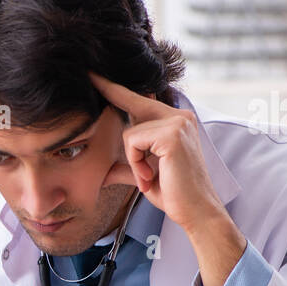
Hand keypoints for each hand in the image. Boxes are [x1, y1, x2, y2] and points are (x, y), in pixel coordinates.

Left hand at [89, 72, 224, 233]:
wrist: (195, 211)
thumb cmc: (174, 194)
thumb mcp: (145, 175)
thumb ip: (128, 165)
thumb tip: (104, 170)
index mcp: (176, 122)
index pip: (142, 100)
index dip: (117, 89)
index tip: (96, 75)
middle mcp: (180, 116)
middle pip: (133, 104)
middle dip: (111, 92)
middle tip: (90, 74)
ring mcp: (177, 123)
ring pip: (131, 133)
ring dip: (133, 160)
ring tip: (148, 177)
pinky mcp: (171, 134)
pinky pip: (134, 141)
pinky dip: (136, 162)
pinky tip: (150, 177)